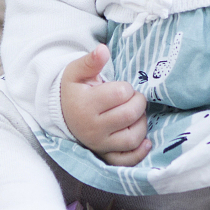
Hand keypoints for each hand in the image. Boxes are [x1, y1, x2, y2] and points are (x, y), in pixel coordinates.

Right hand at [59, 45, 148, 166]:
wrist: (62, 114)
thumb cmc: (74, 90)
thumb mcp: (76, 72)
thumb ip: (91, 61)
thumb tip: (103, 49)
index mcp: (85, 105)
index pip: (120, 94)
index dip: (126, 88)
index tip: (119, 88)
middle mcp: (92, 128)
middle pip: (129, 115)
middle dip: (137, 102)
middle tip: (132, 98)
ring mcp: (100, 144)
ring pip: (132, 137)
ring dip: (141, 123)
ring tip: (135, 113)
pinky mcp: (106, 155)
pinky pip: (127, 160)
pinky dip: (139, 152)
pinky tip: (146, 141)